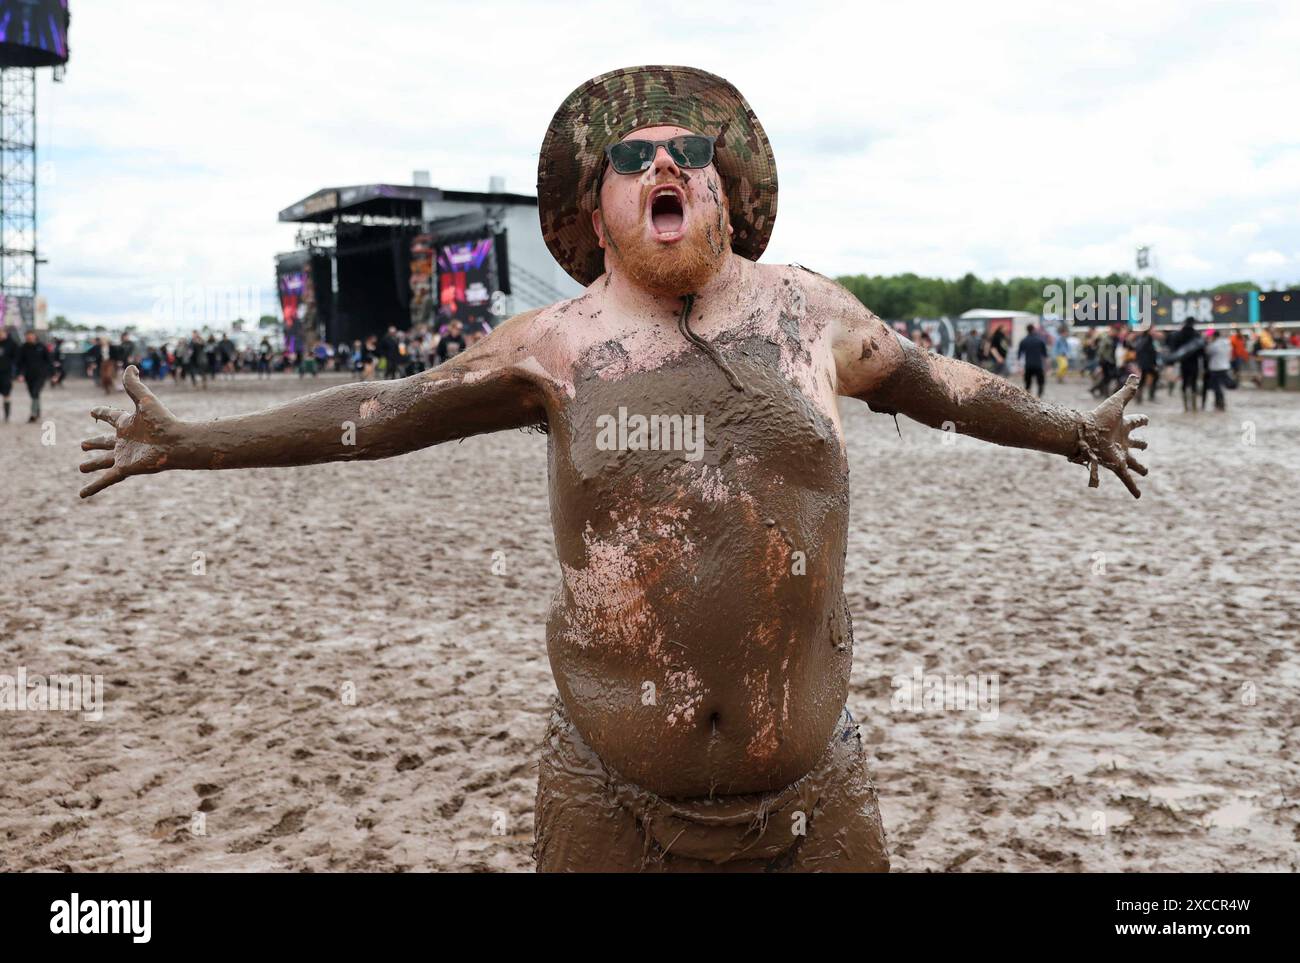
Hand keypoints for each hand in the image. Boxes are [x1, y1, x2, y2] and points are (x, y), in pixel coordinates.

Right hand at [79, 365, 184, 497]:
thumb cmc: (163, 420)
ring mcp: (124, 455)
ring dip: (93, 464)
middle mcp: (125, 440)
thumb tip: (131, 366)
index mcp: (128, 423)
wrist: (177, 442)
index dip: (102, 413)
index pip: (111, 416)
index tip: (92, 411)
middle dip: (94, 444)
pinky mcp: (125, 468)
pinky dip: (94, 487)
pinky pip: (106, 480)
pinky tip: (82, 495)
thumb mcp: (145, 400)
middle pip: (105, 442)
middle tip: (82, 445)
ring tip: (81, 467)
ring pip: (104, 460)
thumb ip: (134, 384)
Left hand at [1072, 374, 1148, 497]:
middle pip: (1135, 444)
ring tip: (1145, 472)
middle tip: (1146, 446)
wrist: (1083, 433)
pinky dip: (1133, 488)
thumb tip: (1135, 374)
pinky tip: (1139, 497)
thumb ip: (1127, 390)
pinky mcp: (1116, 465)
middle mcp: (1122, 440)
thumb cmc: (1098, 417)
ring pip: (1133, 462)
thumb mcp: (1117, 403)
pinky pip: (1126, 479)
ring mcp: (1119, 454)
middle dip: (1141, 445)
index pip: (1136, 422)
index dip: (1142, 420)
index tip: (1147, 419)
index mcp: (1124, 426)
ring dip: (1139, 468)